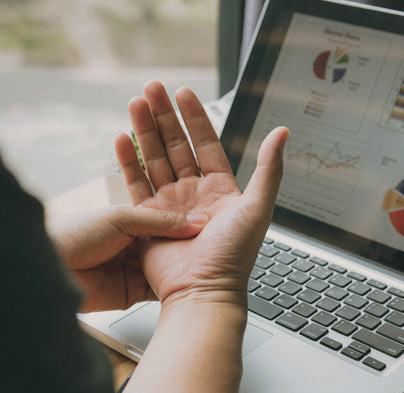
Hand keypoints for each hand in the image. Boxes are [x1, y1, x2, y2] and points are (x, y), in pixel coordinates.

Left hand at [48, 206, 207, 311]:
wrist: (43, 268)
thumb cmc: (71, 233)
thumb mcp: (121, 218)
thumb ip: (159, 220)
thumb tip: (193, 222)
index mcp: (131, 221)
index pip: (168, 220)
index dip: (188, 222)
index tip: (211, 223)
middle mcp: (133, 245)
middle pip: (171, 246)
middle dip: (191, 248)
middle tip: (216, 247)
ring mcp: (132, 270)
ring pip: (167, 269)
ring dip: (185, 269)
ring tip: (210, 267)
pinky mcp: (130, 293)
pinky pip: (156, 291)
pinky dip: (172, 289)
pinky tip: (191, 286)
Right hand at [115, 81, 288, 308]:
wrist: (203, 293)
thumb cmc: (233, 256)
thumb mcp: (257, 207)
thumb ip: (269, 168)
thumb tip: (282, 132)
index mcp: (220, 189)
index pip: (205, 143)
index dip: (194, 117)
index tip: (183, 92)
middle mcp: (193, 194)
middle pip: (175, 145)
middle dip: (164, 115)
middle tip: (152, 88)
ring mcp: (168, 206)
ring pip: (153, 159)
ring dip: (144, 130)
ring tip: (135, 104)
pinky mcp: (147, 220)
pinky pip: (135, 183)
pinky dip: (127, 161)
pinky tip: (121, 138)